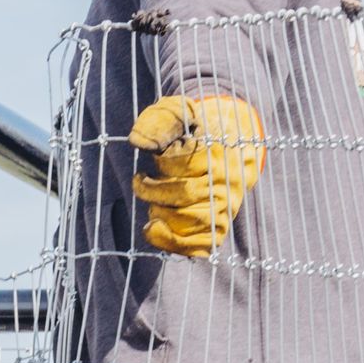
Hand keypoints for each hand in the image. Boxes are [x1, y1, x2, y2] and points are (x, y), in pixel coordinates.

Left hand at [129, 92, 266, 257]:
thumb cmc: (189, 136)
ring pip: (190, 220)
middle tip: (142, 183)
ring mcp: (225, 208)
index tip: (153, 163)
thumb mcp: (177, 116)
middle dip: (153, 191)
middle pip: (185, 193)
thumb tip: (137, 140)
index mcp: (217, 151)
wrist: (223, 155)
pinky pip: (197, 246)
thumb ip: (158, 120)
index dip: (162, 165)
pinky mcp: (218, 230)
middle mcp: (226, 182)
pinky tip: (152, 229)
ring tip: (152, 205)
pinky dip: (170, 242)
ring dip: (159, 214)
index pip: (185, 162)